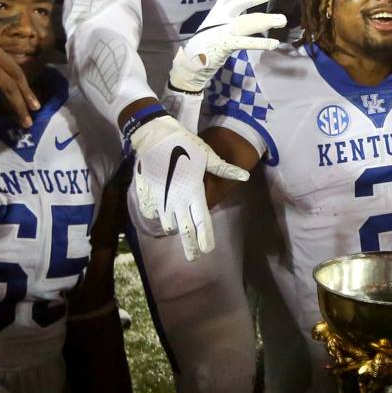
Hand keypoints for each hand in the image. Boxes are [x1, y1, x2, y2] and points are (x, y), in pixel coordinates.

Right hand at [129, 114, 247, 261]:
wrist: (153, 134)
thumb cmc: (184, 143)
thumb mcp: (207, 155)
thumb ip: (224, 170)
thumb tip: (245, 177)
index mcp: (194, 192)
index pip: (202, 222)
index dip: (204, 238)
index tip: (207, 251)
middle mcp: (177, 200)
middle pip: (185, 231)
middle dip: (190, 246)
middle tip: (193, 258)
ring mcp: (160, 200)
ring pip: (167, 224)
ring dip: (174, 228)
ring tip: (178, 230)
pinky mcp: (146, 195)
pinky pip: (152, 214)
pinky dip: (158, 216)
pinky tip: (161, 214)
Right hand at [168, 0, 283, 93]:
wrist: (191, 62)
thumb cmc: (207, 45)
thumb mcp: (219, 29)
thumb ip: (236, 23)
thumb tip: (259, 20)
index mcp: (217, 13)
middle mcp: (219, 18)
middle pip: (239, 3)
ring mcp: (222, 31)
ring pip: (246, 22)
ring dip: (265, 20)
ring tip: (282, 19)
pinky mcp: (225, 44)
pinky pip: (246, 42)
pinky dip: (260, 42)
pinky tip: (273, 43)